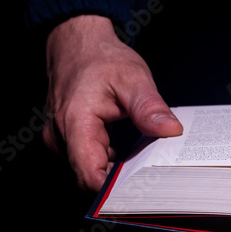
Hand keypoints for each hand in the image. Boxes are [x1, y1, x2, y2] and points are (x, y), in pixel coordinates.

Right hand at [44, 14, 182, 191]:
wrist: (76, 42)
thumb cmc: (98, 57)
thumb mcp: (133, 78)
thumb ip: (149, 108)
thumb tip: (170, 130)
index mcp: (75, 123)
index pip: (89, 175)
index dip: (114, 189)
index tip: (141, 189)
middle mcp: (61, 136)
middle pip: (90, 176)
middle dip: (120, 181)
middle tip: (152, 174)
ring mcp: (61, 139)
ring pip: (88, 169)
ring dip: (114, 170)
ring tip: (142, 160)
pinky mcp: (66, 138)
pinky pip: (87, 159)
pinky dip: (108, 159)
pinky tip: (128, 151)